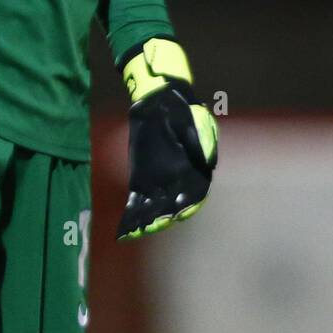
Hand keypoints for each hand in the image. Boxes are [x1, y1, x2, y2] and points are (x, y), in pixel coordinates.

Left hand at [117, 37, 217, 239]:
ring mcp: (158, 183)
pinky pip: (137, 201)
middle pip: (173, 206)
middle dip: (164, 217)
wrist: (159, 101)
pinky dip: (131, 215)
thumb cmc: (182, 110)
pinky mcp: (141, 181)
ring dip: (146, 221)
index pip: (196, 194)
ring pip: (154, 208)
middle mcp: (178, 182)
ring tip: (136, 230)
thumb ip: (202, 142)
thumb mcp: (195, 121)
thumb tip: (208, 165)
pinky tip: (123, 228)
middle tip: (154, 225)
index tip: (181, 213)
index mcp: (196, 171)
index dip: (189, 205)